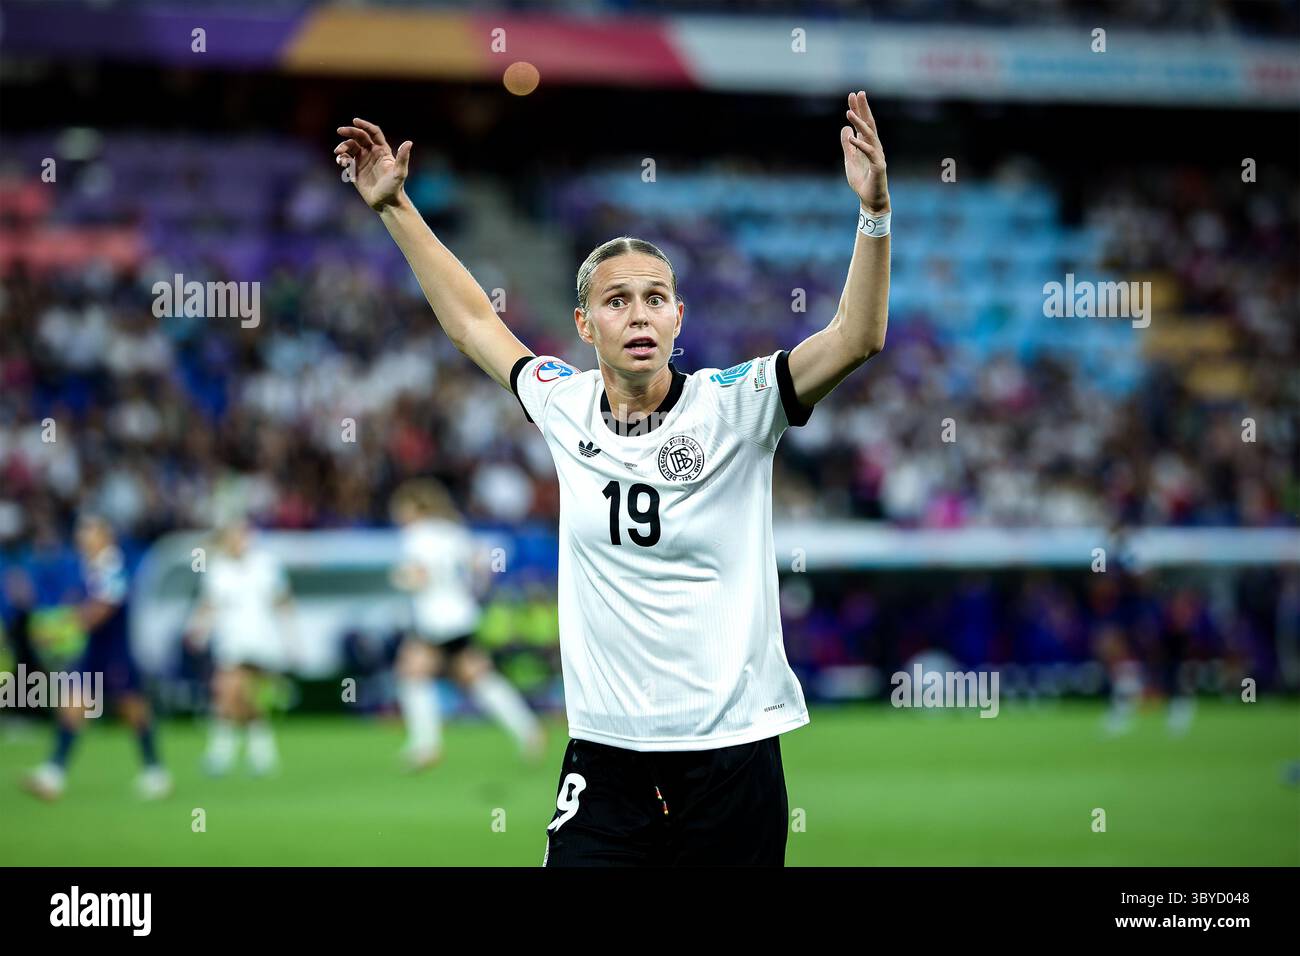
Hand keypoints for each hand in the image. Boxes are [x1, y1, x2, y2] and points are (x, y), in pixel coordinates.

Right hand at [334, 117, 412, 210]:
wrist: (386, 203)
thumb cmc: (394, 188)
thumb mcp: (399, 173)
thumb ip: (403, 158)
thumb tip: (409, 143)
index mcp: (382, 150)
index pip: (373, 133)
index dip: (364, 125)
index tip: (355, 121)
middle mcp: (371, 153)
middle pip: (359, 137)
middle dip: (349, 132)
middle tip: (339, 130)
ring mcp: (362, 160)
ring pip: (350, 147)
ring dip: (343, 147)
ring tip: (339, 153)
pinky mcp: (355, 170)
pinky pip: (345, 159)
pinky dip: (341, 158)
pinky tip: (341, 162)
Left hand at [841, 91, 888, 212]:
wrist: (870, 199)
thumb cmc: (862, 180)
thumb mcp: (850, 160)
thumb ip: (847, 145)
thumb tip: (845, 129)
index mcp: (867, 144)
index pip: (863, 123)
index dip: (858, 109)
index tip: (853, 95)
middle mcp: (874, 146)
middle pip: (869, 124)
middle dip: (863, 109)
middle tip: (859, 93)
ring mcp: (877, 155)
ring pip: (869, 136)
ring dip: (859, 124)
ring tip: (849, 113)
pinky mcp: (879, 166)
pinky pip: (869, 153)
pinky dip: (860, 145)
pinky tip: (851, 137)